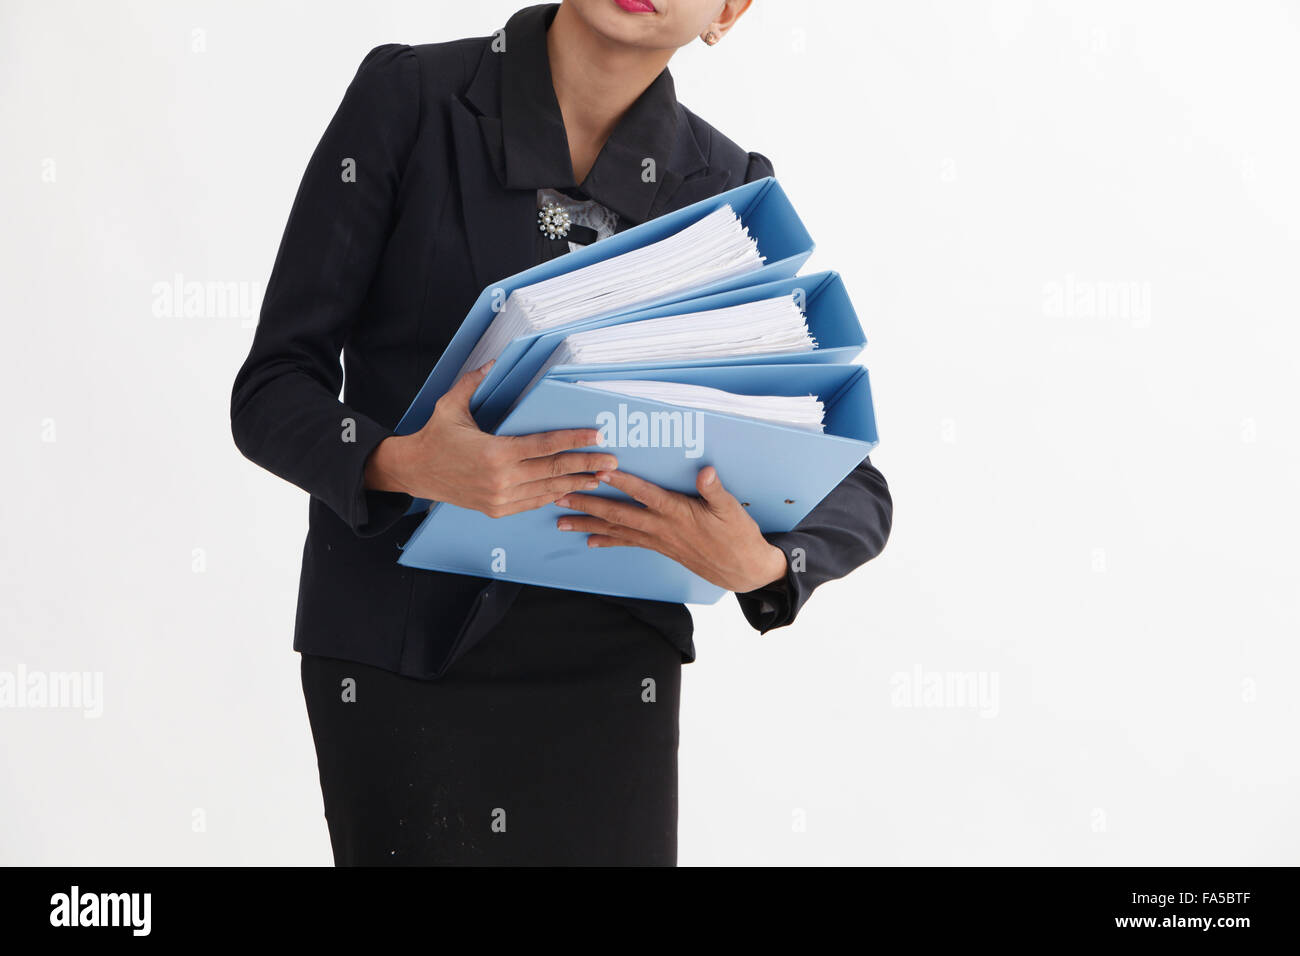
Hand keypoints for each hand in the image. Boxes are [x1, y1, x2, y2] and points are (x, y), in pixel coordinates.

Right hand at [364, 361, 617, 516]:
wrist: (416, 472)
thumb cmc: (436, 437)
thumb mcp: (451, 405)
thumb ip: (474, 383)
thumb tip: (494, 362)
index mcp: (495, 453)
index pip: (545, 445)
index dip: (575, 440)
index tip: (597, 435)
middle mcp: (502, 479)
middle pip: (554, 469)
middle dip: (587, 464)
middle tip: (612, 461)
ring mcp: (501, 498)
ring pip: (548, 489)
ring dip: (577, 483)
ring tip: (600, 477)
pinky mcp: (498, 509)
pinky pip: (534, 502)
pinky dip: (554, 495)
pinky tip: (571, 489)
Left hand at [554, 466, 788, 593]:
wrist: (741, 570)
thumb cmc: (737, 536)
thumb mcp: (731, 509)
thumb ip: (714, 489)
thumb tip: (704, 471)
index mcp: (678, 512)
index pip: (645, 494)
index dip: (623, 482)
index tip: (600, 472)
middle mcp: (662, 527)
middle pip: (618, 514)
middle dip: (588, 505)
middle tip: (561, 497)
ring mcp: (658, 540)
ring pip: (616, 531)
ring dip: (588, 524)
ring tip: (561, 521)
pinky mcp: (659, 548)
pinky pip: (627, 543)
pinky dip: (606, 541)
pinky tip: (588, 541)